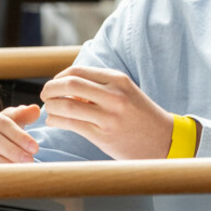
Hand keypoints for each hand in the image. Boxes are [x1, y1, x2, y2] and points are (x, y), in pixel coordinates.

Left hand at [40, 67, 173, 159]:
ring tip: (50, 110)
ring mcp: (109, 116)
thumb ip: (100, 86)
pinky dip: (56, 121)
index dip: (59, 77)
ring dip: (50, 107)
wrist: (164, 139)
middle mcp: (114, 95)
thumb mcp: (126, 92)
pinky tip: (55, 121)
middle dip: (50, 89)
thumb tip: (65, 86)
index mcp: (118, 80)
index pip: (78, 71)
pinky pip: (70, 124)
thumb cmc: (141, 115)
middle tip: (45, 95)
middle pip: (69, 84)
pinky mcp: (104, 136)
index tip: (55, 84)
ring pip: (66, 106)